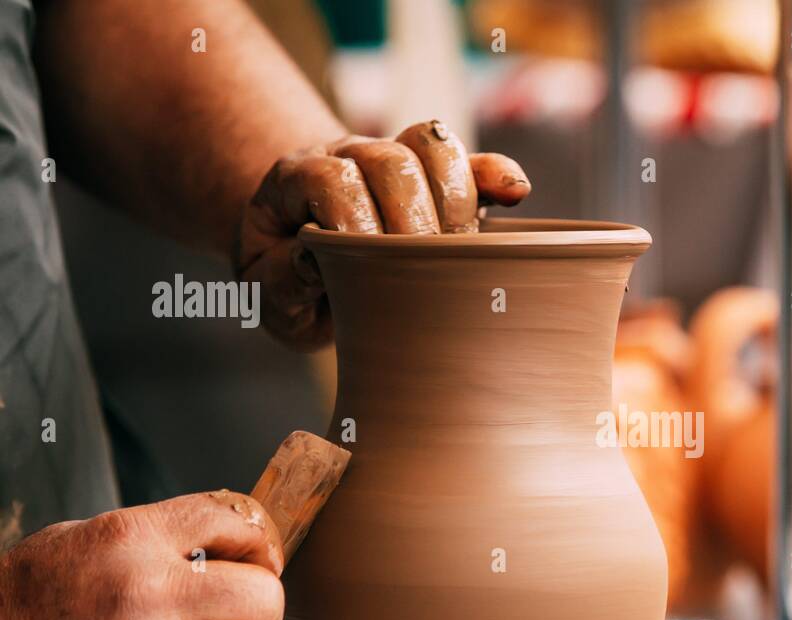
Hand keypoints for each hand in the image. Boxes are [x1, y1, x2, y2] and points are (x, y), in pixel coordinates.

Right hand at [0, 492, 283, 619]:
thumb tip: (237, 540)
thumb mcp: (76, 544)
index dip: (258, 549)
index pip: (239, 522)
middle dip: (255, 618)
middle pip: (266, 600)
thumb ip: (156, 540)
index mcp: (128, 541)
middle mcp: (143, 596)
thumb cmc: (13, 613)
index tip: (256, 568)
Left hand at [236, 121, 530, 349]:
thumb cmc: (290, 281)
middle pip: (391, 160)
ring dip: (455, 200)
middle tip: (422, 274)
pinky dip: (497, 174)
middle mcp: (348, 156)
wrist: (305, 251)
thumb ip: (279, 281)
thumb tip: (314, 261)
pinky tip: (516, 196)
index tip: (364, 266)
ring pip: (433, 145)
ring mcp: (395, 159)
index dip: (354, 220)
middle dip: (414, 222)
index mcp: (297, 179)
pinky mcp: (437, 178)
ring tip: (458, 253)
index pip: (332, 178)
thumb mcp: (266, 293)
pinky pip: (472, 161)